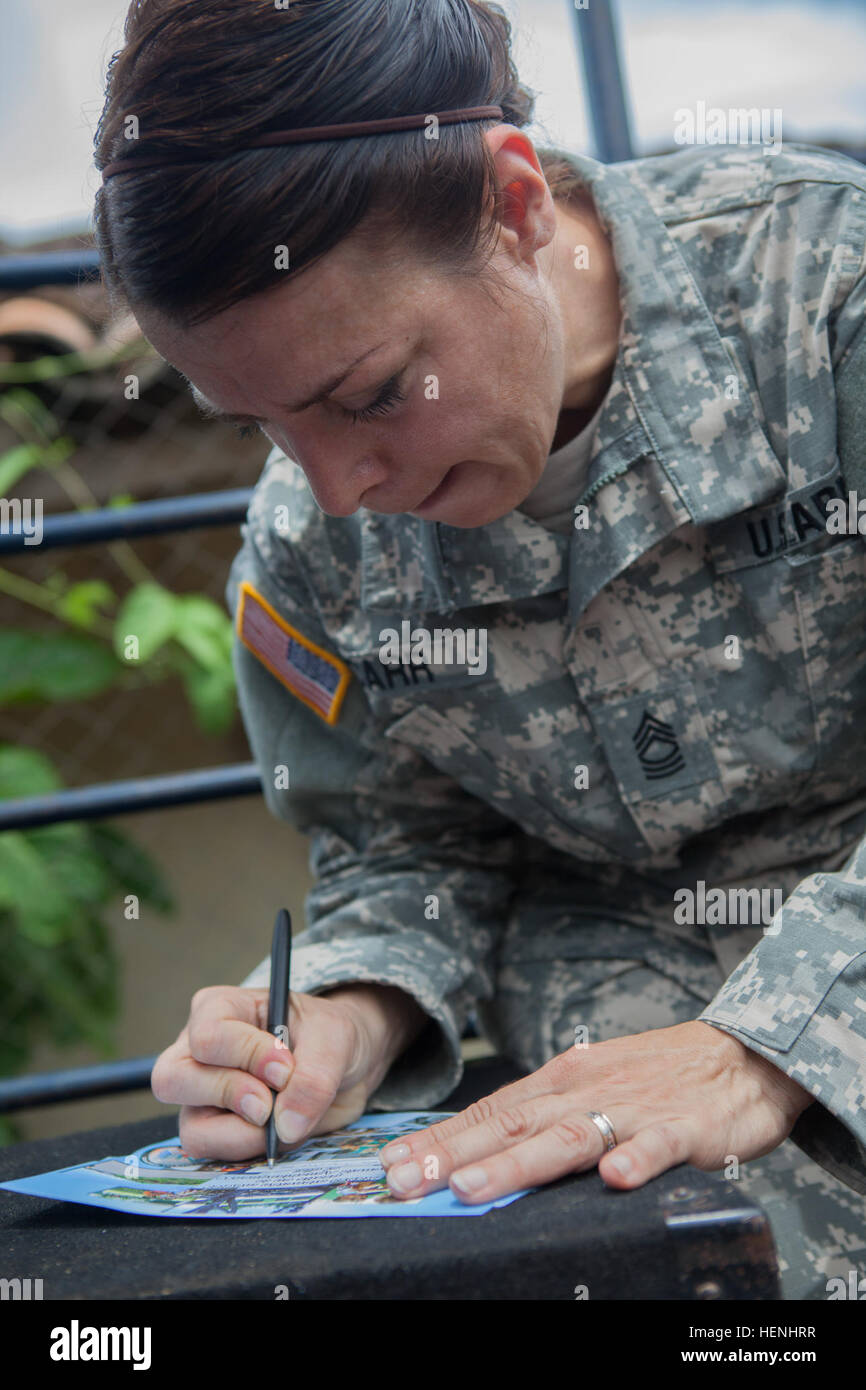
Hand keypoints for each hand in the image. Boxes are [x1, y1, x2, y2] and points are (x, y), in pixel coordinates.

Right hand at [151, 983, 415, 1160]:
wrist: (344, 1069)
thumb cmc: (327, 1037)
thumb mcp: (333, 1038)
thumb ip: (314, 1075)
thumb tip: (286, 1124)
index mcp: (220, 1008)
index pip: (208, 1035)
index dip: (246, 1055)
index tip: (286, 1068)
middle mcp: (197, 1050)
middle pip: (174, 1079)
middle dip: (230, 1094)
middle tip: (270, 1102)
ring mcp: (201, 1095)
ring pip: (191, 1127)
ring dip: (240, 1133)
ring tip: (278, 1120)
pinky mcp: (214, 1131)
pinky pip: (210, 1152)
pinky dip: (245, 1150)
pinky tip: (273, 1133)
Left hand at [378, 1021, 814, 1201]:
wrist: (741, 1054)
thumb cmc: (660, 1075)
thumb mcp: (591, 1084)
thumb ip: (543, 1115)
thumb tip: (479, 1146)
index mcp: (562, 1080)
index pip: (490, 1112)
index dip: (440, 1140)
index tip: (391, 1164)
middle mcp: (587, 1090)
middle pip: (512, 1124)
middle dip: (454, 1155)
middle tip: (405, 1181)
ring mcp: (634, 1108)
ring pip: (569, 1137)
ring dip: (518, 1163)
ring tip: (473, 1187)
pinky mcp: (685, 1128)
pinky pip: (659, 1145)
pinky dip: (636, 1160)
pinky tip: (615, 1179)